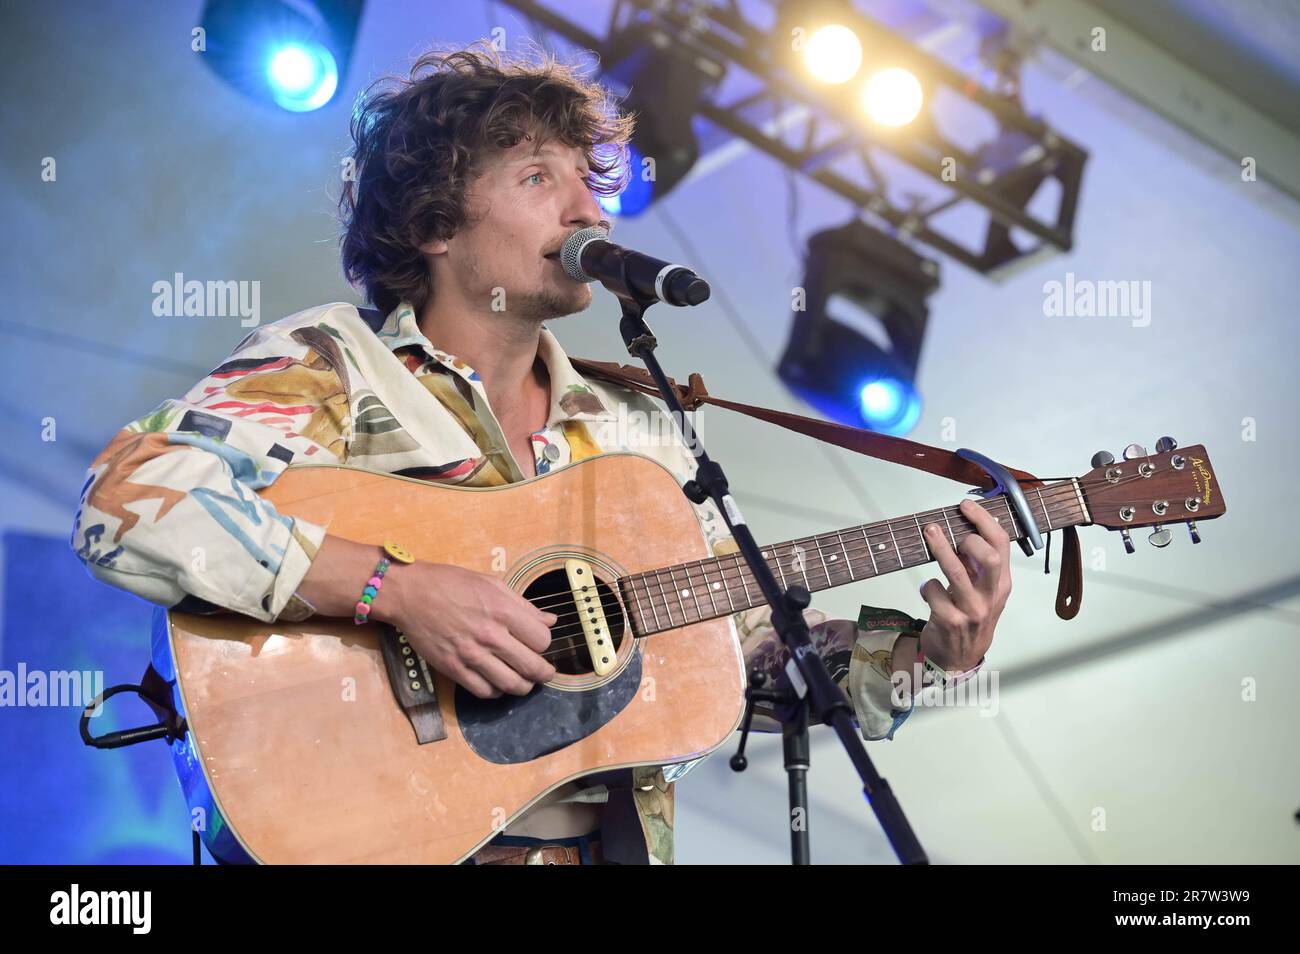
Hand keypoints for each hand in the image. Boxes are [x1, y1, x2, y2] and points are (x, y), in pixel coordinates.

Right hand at [388, 563, 557, 698]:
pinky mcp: (453, 669)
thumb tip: (550, 621)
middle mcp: (490, 636)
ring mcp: (471, 655)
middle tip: (545, 673)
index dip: (544, 643)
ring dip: (523, 686)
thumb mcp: (492, 584)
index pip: (542, 640)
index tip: (539, 642)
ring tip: (524, 681)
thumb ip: (523, 605)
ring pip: (512, 685)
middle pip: (532, 667)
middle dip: (544, 673)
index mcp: (503, 611)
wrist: (410, 593)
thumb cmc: (451, 583)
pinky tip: (498, 682)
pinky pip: (485, 691)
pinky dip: (497, 691)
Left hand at [917, 499, 1011, 670]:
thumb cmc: (971, 616)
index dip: (984, 520)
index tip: (966, 505)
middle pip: (989, 557)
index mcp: (1002, 583)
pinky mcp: (951, 621)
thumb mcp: (983, 591)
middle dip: (968, 536)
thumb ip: (977, 564)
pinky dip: (926, 586)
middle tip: (945, 527)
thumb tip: (963, 527)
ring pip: (956, 572)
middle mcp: (991, 596)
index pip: (1001, 545)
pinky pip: (933, 592)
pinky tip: (928, 589)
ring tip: (929, 532)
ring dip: (940, 549)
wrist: (960, 657)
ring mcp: (972, 610)